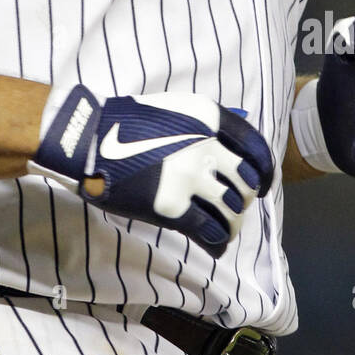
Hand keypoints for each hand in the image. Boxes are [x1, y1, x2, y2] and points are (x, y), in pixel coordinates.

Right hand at [29, 86, 273, 256]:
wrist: (89, 139)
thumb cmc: (128, 122)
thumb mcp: (175, 108)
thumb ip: (206, 125)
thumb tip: (237, 140)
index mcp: (209, 117)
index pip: (257, 150)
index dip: (265, 172)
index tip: (262, 185)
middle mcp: (206, 146)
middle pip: (247, 184)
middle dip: (243, 199)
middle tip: (231, 207)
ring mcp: (190, 178)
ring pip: (232, 212)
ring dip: (230, 223)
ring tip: (222, 228)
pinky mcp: (173, 207)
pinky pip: (211, 233)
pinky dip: (218, 243)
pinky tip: (214, 245)